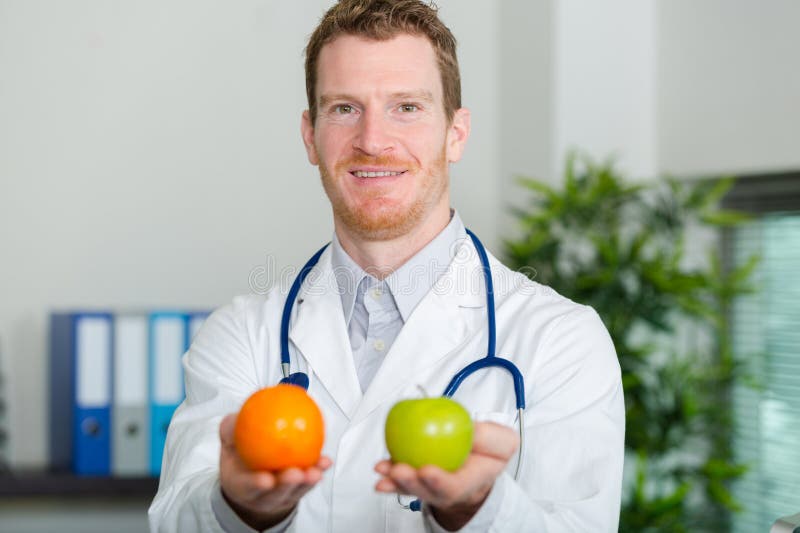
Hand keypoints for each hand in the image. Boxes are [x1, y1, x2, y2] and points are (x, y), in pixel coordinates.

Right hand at [219, 413, 331, 529]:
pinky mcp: (298, 491)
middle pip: (276, 494)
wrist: (248, 472)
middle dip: (287, 486)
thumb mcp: (229, 440)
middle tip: (296, 473)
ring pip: (296, 491)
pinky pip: (309, 482)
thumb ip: (231, 429)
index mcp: (241, 485)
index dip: (256, 485)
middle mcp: (262, 495)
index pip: (247, 487)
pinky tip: (325, 462)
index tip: (266, 479)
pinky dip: (317, 470)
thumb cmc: (239, 455)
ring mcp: (281, 496)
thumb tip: (239, 414)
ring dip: (307, 482)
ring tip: (315, 470)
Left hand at [374, 422, 518, 530]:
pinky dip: (388, 474)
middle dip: (409, 483)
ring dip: (394, 479)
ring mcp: (428, 486)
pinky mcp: (415, 480)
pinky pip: (400, 478)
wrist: (479, 463)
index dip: (439, 481)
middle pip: (426, 490)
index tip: (427, 471)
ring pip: (409, 486)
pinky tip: (381, 467)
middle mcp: (445, 489)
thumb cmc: (488, 454)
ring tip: (384, 469)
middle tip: (398, 470)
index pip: (454, 486)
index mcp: (469, 482)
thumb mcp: (503, 443)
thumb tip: (472, 429)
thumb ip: (492, 437)